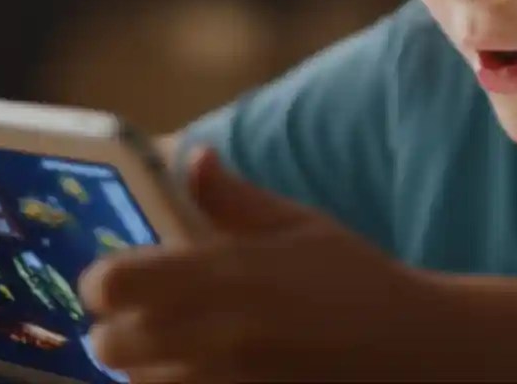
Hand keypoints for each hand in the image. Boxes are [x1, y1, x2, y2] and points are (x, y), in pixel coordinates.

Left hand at [80, 148, 436, 381]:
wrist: (415, 349)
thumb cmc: (358, 281)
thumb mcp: (301, 226)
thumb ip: (235, 199)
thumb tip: (194, 155)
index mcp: (230, 273)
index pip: (116, 283)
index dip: (101, 281)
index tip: (113, 279)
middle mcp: (221, 334)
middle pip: (111, 346)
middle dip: (114, 332)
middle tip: (137, 321)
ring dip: (143, 369)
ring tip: (172, 351)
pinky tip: (198, 374)